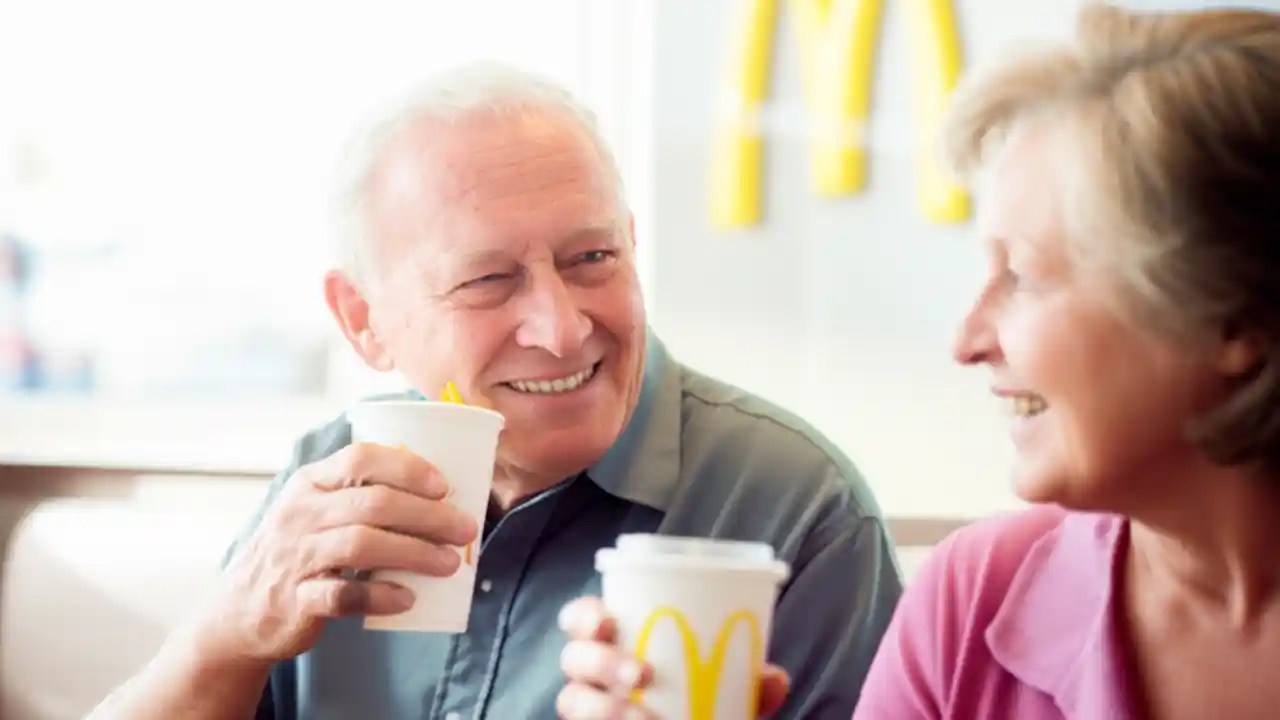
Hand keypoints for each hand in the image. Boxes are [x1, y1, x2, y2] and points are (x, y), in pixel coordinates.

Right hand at [191, 443, 479, 664]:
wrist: (240, 611)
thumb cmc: (299, 552)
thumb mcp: (316, 511)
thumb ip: (360, 497)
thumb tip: (442, 498)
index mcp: (310, 483)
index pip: (359, 458)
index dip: (407, 468)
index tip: (445, 486)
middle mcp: (300, 514)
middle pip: (372, 504)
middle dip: (428, 515)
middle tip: (466, 529)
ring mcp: (295, 557)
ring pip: (360, 545)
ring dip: (414, 553)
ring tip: (450, 563)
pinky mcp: (295, 600)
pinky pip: (341, 596)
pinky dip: (379, 596)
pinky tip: (408, 598)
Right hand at [556, 597, 789, 718]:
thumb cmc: (696, 700)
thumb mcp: (724, 689)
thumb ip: (748, 683)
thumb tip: (775, 678)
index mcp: (613, 641)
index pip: (580, 618)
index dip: (584, 614)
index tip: (608, 620)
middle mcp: (589, 673)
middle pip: (573, 657)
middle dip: (602, 660)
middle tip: (642, 673)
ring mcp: (585, 706)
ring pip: (572, 699)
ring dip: (604, 706)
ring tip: (641, 718)